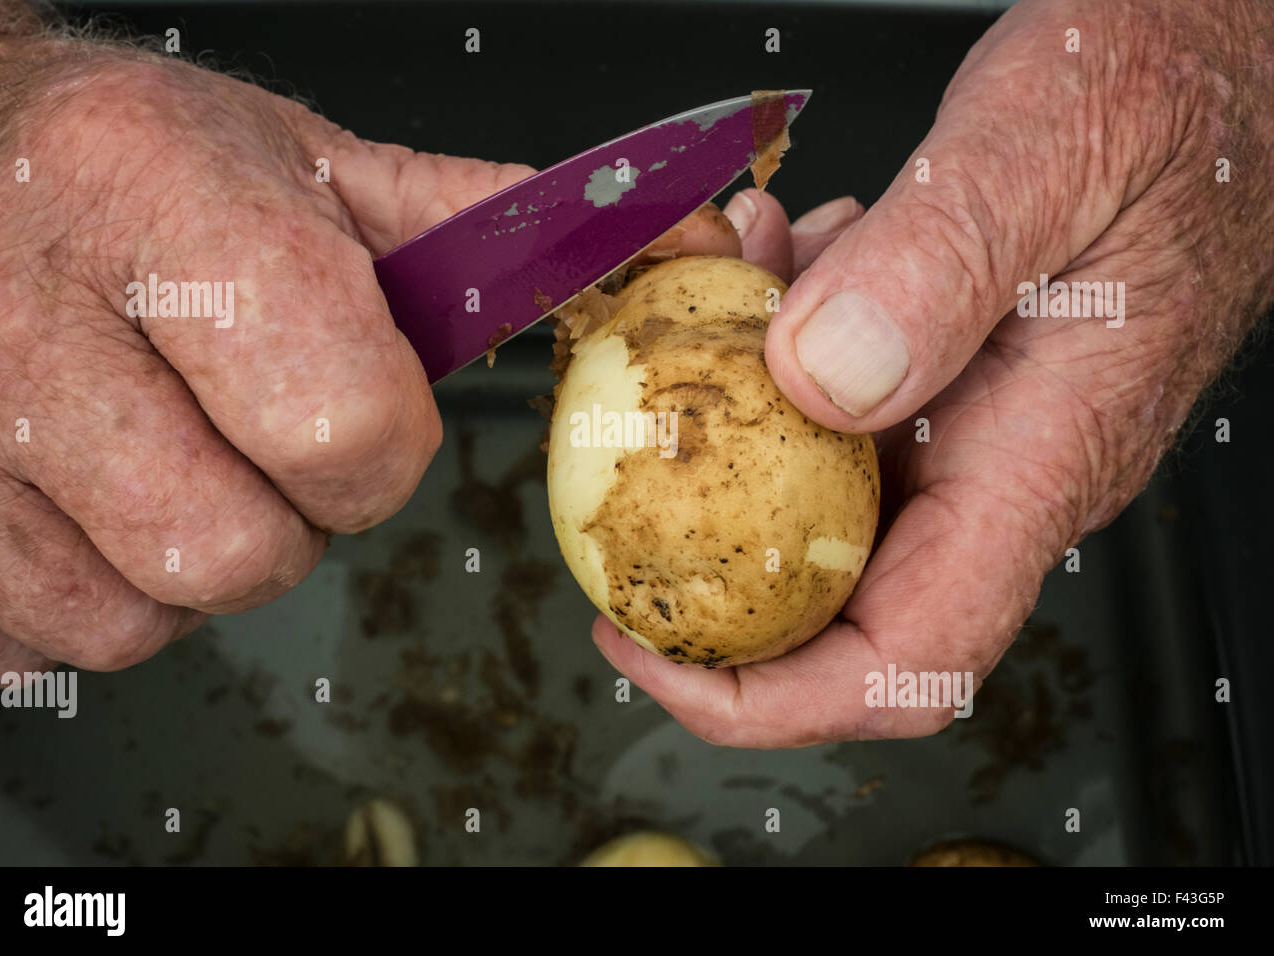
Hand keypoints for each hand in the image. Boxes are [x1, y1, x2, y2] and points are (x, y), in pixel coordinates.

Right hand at [0, 37, 531, 672]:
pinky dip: (101, 587)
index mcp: (157, 200)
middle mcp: (24, 317)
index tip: (366, 411)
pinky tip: (93, 493)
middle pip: (234, 550)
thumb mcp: (308, 164)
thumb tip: (634, 252)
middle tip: (263, 440)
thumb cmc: (136, 161)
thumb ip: (470, 228)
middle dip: (292, 519)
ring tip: (175, 454)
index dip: (381, 445)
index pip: (333, 417)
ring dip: (193, 562)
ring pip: (140, 616)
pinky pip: (45, 638)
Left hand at [593, 0, 1273, 745]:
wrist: (1217, 71)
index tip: (647, 650)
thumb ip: (936, 270)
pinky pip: (834, 401)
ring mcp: (972, 430)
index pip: (899, 661)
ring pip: (813, 480)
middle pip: (830, 599)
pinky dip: (781, 343)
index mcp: (1037, 465)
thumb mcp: (1047, 154)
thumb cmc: (1172, 103)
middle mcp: (1002, 473)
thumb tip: (811, 382)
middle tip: (620, 471)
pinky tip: (782, 260)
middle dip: (707, 548)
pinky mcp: (947, 378)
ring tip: (729, 282)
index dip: (762, 696)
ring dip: (739, 405)